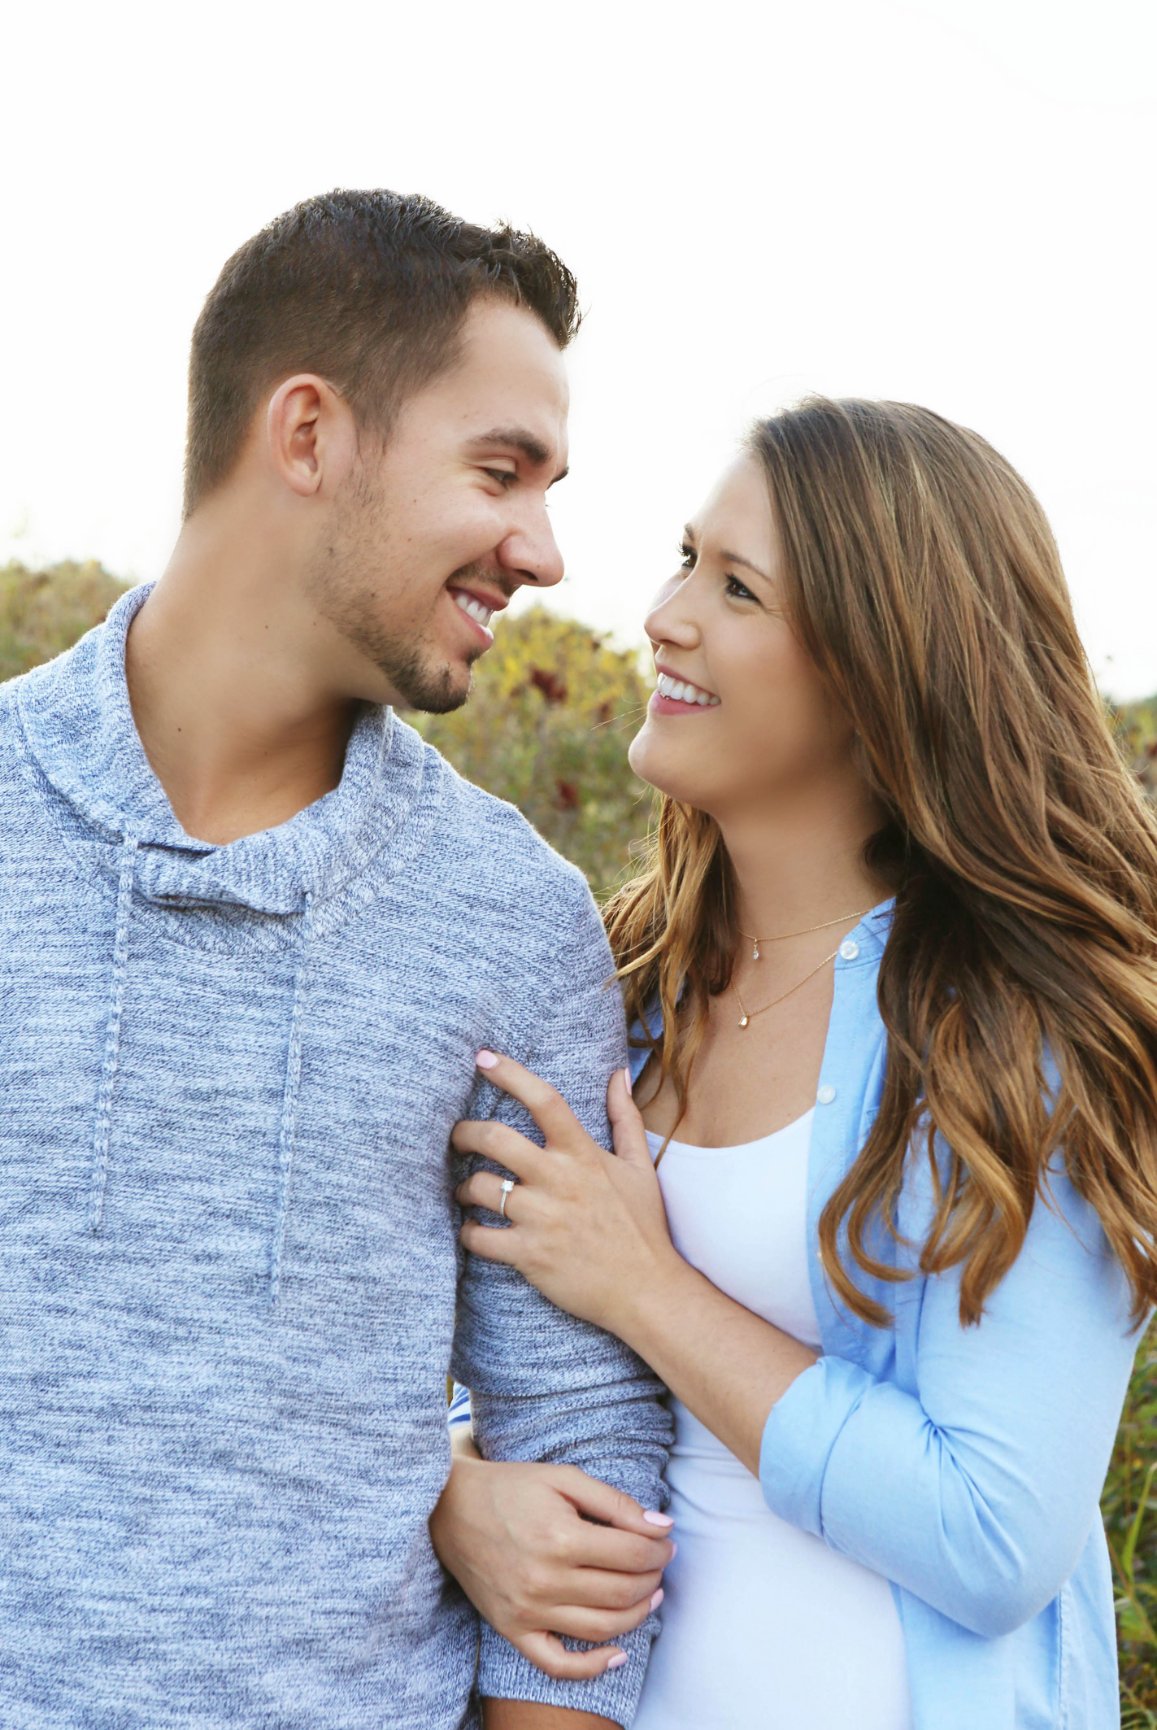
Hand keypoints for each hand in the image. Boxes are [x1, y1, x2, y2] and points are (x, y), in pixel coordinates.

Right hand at [429, 1451, 674, 1679]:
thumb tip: (662, 1527)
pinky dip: (592, 1667)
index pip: (632, 1554)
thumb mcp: (564, 1478)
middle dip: (653, 1578)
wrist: (449, 1508)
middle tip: (659, 1564)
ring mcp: (528, 1611)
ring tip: (649, 1595)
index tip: (666, 1542)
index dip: (659, 1549)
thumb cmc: (511, 1487)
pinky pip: (558, 1665)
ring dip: (637, 1615)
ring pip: (602, 1629)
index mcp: (561, 1537)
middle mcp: (545, 1580)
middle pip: (623, 1592)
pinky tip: (618, 1654)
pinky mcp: (512, 1629)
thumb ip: (615, 1503)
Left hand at [452, 1055, 677, 1335]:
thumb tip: (617, 1073)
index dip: (509, 1073)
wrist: (646, 1290)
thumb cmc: (643, 1226)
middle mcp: (558, 1179)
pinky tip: (474, 1231)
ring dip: (463, 1188)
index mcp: (583, 1153)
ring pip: (478, 1188)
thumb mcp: (639, 1167)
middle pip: (494, 1138)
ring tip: (465, 1191)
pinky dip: (468, 1233)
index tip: (482, 1057)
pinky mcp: (528, 1254)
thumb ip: (624, 1117)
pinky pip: (478, 1237)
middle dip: (464, 1133)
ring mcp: (541, 1218)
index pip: (543, 1099)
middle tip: (457, 1138)